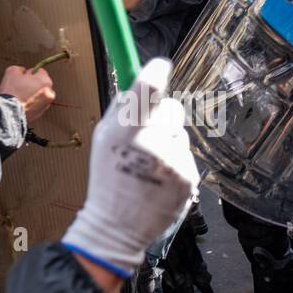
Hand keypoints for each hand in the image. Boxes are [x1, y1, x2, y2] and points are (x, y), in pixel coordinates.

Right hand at [0, 65, 55, 121]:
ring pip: (39, 95)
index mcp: (45, 81)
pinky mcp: (40, 114)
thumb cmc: (12, 90)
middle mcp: (50, 93)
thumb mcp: (12, 71)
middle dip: (32, 84)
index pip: (40, 71)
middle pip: (41, 84)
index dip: (29, 73)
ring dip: (32, 95)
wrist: (9, 112)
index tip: (22, 77)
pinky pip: (36, 105)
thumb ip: (20, 69)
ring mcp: (46, 105)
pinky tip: (20, 104)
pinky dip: (30, 104)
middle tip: (20, 87)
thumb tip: (22, 71)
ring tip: (19, 97)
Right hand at [61, 58, 198, 277]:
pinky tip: (161, 179)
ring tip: (151, 165)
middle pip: (172, 107)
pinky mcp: (188, 178)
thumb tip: (142, 78)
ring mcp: (173, 162)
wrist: (118, 227)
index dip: (156, 71)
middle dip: (162, 115)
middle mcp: (151, 143)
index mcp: (125, 131)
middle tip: (148, 133)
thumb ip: (123, 108)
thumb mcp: (103, 138)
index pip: (149, 87)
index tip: (159, 66)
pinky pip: (186, 156)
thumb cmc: (108, 179)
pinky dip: (176, 163)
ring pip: (181, 133)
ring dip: (169, 142)